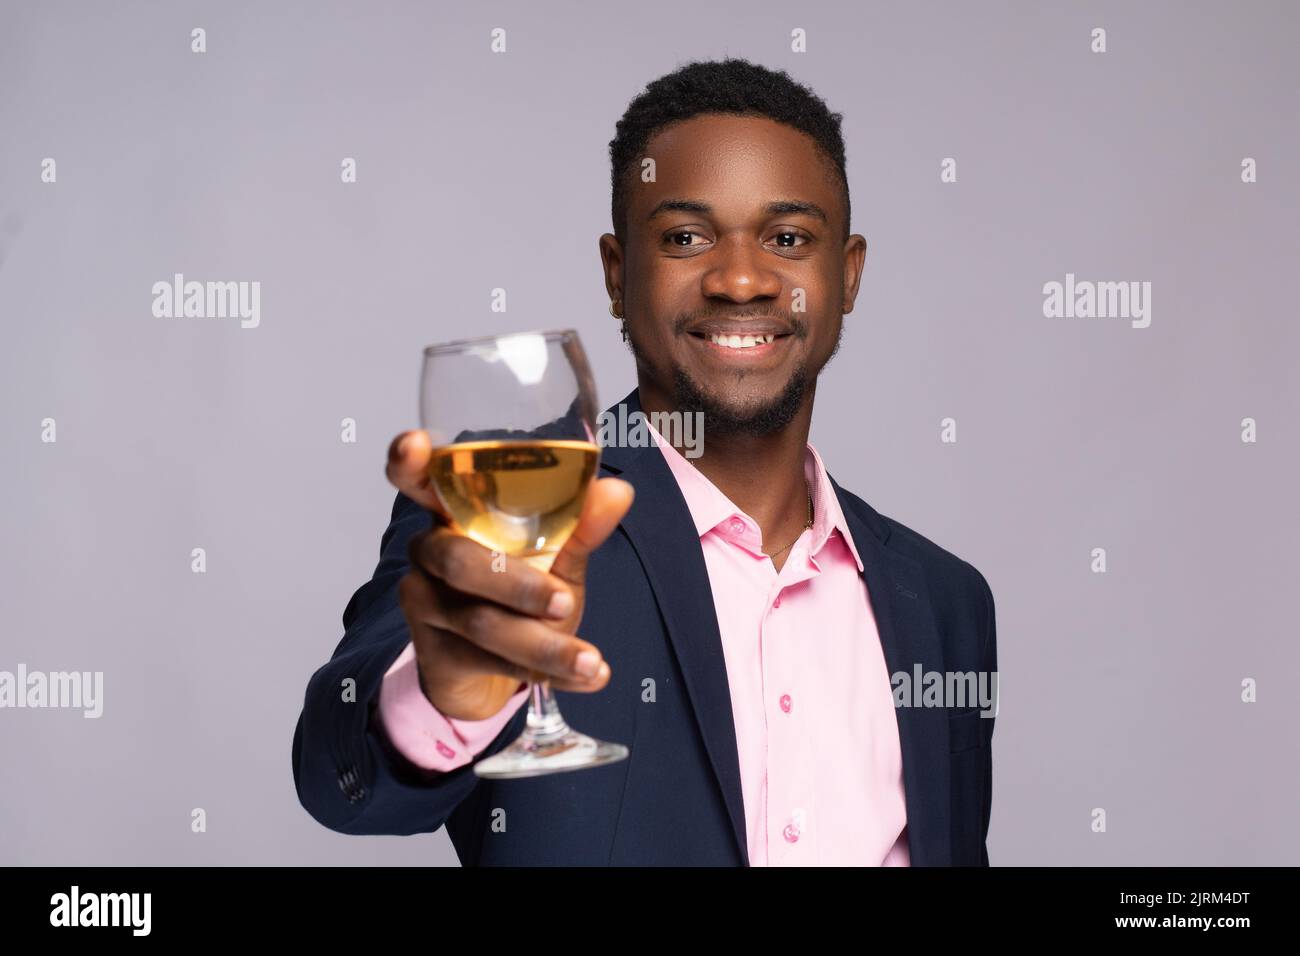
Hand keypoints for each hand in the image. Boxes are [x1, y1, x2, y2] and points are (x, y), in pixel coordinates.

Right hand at [386, 429, 634, 720]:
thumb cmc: (521, 597)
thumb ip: (581, 526)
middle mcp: (430, 551)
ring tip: (592, 661)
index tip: (415, 444)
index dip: (410, 462)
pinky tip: (586, 677)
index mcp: (455, 513)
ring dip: (543, 643)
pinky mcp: (433, 650)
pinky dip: (546, 671)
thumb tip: (618, 490)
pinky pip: (489, 661)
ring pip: (480, 621)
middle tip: (565, 602)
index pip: (418, 480)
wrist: (493, 672)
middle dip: (516, 584)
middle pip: (458, 560)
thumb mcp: (556, 559)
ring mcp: (425, 602)